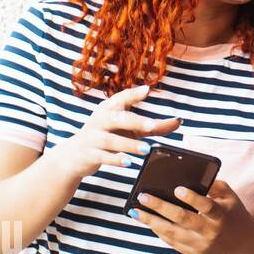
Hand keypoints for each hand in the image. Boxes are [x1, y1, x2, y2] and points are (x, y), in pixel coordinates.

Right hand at [47, 85, 181, 188]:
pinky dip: (115, 159)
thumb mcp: (129, 130)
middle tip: (152, 126)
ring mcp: (92, 138)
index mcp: (109, 110)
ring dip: (129, 145)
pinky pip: (102, 156)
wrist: (73, 156)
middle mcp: (99, 120)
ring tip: (146, 150)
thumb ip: (153, 126)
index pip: (120, 99)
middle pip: (117, 118)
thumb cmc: (107, 137)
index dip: (133, 94)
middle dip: (135, 121)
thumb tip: (179, 121)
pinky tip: (128, 162)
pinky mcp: (88, 154)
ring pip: (111, 140)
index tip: (147, 90)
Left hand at [130, 179, 253, 253]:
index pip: (206, 206)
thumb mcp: (230, 196)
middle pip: (183, 219)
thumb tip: (187, 177)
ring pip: (172, 233)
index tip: (177, 189)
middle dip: (161, 207)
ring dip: (151, 221)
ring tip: (136, 211)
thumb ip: (213, 185)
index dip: (192, 198)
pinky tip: (148, 221)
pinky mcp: (192, 252)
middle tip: (143, 197)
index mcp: (222, 214)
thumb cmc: (232, 212)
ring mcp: (200, 244)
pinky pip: (171, 241)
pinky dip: (158, 230)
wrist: (241, 243)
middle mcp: (211, 231)